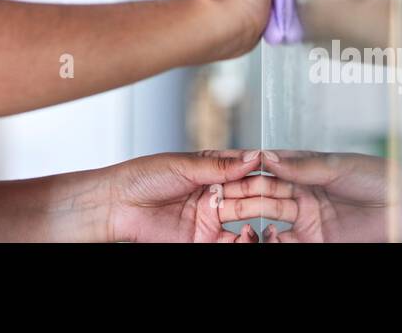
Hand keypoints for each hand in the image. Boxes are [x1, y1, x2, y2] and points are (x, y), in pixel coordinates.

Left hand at [104, 149, 277, 241]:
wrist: (116, 204)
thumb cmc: (142, 177)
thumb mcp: (183, 166)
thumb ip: (219, 166)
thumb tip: (253, 157)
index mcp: (211, 172)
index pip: (245, 170)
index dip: (264, 171)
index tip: (284, 170)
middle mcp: (214, 196)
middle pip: (250, 196)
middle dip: (267, 195)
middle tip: (284, 195)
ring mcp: (210, 220)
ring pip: (246, 220)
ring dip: (259, 218)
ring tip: (265, 215)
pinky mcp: (203, 241)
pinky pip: (231, 243)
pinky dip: (245, 241)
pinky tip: (248, 234)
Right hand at [226, 150, 401, 241]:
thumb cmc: (381, 179)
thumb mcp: (338, 165)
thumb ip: (302, 166)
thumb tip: (269, 157)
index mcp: (306, 172)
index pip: (269, 170)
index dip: (248, 170)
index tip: (227, 169)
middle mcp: (303, 195)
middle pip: (264, 194)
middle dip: (243, 194)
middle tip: (223, 196)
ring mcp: (308, 219)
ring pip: (270, 217)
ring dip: (252, 216)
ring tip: (239, 215)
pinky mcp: (316, 241)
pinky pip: (286, 242)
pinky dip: (273, 239)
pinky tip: (269, 234)